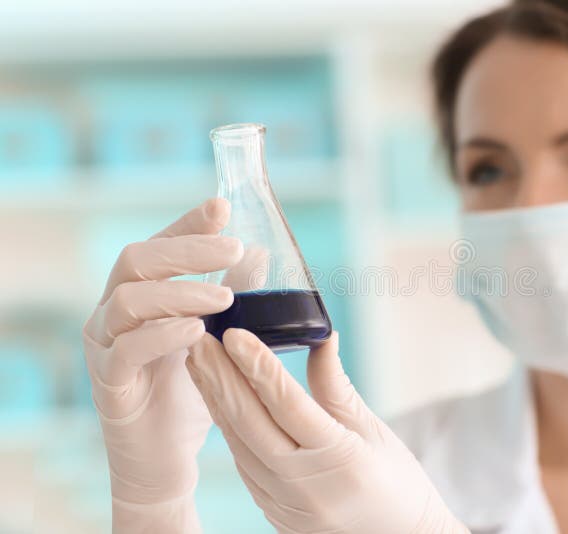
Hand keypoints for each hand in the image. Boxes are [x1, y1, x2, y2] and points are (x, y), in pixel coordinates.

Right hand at [81, 198, 242, 531]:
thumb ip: (232, 293)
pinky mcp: (108, 382)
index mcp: (141, 293)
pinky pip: (125, 350)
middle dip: (186, 250)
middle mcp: (114, 311)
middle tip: (233, 249)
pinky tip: (198, 332)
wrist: (167, 455)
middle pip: (136, 260)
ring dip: (179, 292)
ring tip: (224, 298)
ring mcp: (105, 345)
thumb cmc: (192, 388)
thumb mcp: (218, 335)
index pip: (158, 244)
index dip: (187, 224)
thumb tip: (261, 252)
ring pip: (128, 300)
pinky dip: (162, 335)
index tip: (223, 207)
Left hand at [185, 328, 469, 533]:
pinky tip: (219, 401)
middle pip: (251, 423)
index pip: (288, 403)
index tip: (233, 333)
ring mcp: (286, 504)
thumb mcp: (373, 431)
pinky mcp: (273, 513)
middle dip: (220, 378)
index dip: (258, 365)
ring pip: (239, 444)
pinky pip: (244, 465)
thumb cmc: (398, 485)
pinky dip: (229, 429)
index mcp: (340, 458)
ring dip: (216, 401)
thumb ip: (336, 387)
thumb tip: (322, 337)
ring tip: (200, 363)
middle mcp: (306, 485)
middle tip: (199, 340)